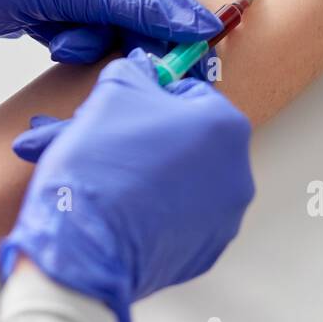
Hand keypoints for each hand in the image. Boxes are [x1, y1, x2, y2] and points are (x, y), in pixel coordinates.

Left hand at [0, 0, 222, 61]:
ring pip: (110, 29)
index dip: (173, 14)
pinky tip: (50, 39)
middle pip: (140, 9)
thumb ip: (147, 6)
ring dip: (93, 40)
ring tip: (66, 37)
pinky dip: (70, 44)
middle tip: (122, 53)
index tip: (180, 49)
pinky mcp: (49, 11)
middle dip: (126, 33)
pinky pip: (82, 38)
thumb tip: (200, 26)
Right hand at [0, 49, 254, 321]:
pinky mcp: (204, 252)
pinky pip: (177, 218)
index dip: (148, 96)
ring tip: (97, 172)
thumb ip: (134, 71)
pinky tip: (115, 207)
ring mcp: (224, 218)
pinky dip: (150, 210)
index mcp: (225, 126)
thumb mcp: (112, 93)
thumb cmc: (102, 166)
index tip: (121, 108)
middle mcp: (237, 172)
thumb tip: (142, 69)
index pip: (189, 92)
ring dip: (141, 170)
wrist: (85, 248)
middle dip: (140, 135)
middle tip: (99, 139)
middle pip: (184, 139)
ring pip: (178, 179)